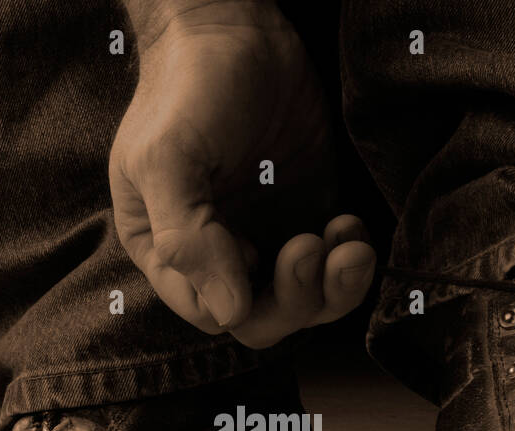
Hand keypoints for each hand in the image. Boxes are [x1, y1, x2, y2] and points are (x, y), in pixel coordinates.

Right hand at [109, 0, 376, 347]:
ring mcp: (265, 235)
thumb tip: (228, 311)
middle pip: (262, 318)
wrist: (234, 26)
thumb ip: (186, 238)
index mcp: (166, 250)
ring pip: (305, 302)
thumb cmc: (189, 88)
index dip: (239, 298)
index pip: (209, 312)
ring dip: (333, 287)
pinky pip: (334, 268)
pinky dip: (348, 261)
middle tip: (310, 245)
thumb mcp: (167, 158)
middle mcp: (217, 254)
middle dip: (295, 298)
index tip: (253, 246)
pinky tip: (349, 226)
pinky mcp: (306, 213)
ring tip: (348, 244)